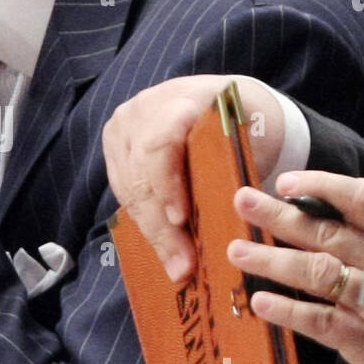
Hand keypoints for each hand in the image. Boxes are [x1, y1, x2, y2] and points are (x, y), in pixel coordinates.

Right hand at [103, 74, 285, 280]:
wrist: (222, 104)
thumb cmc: (244, 123)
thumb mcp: (249, 140)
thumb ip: (233, 171)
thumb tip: (226, 223)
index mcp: (183, 98)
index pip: (160, 142)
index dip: (166, 184)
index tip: (181, 219)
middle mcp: (144, 108)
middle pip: (141, 172)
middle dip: (161, 225)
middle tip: (182, 265)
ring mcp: (124, 126)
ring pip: (129, 187)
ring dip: (153, 230)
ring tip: (176, 265)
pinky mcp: (114, 146)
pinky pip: (123, 191)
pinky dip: (145, 220)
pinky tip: (165, 245)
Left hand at [228, 169, 363, 363]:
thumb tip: (337, 197)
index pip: (362, 202)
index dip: (322, 187)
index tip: (284, 183)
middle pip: (329, 233)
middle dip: (281, 216)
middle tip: (243, 201)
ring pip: (320, 273)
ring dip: (274, 260)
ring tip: (238, 251)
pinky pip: (325, 322)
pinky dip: (291, 310)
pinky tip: (261, 302)